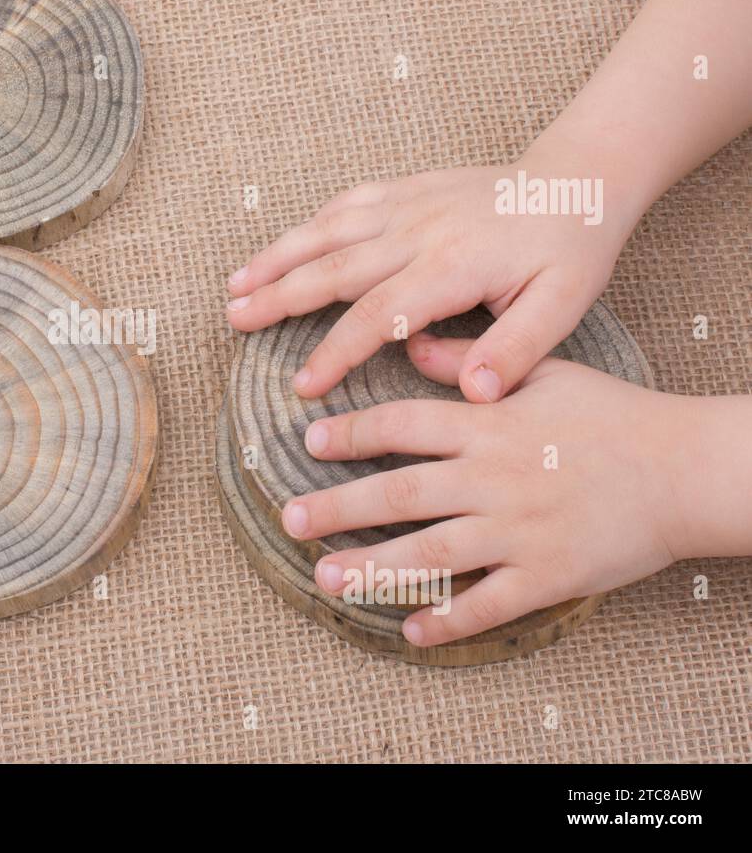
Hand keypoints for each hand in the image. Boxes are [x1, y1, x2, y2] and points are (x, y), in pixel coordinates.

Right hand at [226, 160, 637, 402]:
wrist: (581, 178)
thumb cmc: (571, 249)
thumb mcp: (562, 306)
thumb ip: (514, 351)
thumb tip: (471, 395)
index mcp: (451, 266)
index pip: (378, 315)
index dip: (335, 351)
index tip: (303, 385)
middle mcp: (417, 230)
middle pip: (332, 268)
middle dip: (278, 297)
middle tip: (234, 321)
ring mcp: (407, 204)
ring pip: (326, 231)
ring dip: (276, 257)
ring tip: (233, 284)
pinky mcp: (405, 189)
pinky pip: (344, 204)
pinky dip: (307, 226)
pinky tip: (281, 247)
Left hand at [278, 332, 720, 646]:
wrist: (685, 468)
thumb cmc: (613, 416)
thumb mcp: (543, 373)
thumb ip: (469, 363)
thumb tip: (410, 342)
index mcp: (487, 425)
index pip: (400, 426)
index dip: (349, 434)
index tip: (308, 442)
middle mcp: (491, 478)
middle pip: (397, 494)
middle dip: (337, 507)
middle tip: (289, 519)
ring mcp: (517, 530)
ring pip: (429, 553)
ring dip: (371, 569)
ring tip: (323, 579)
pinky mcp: (546, 575)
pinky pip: (486, 605)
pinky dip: (446, 620)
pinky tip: (408, 632)